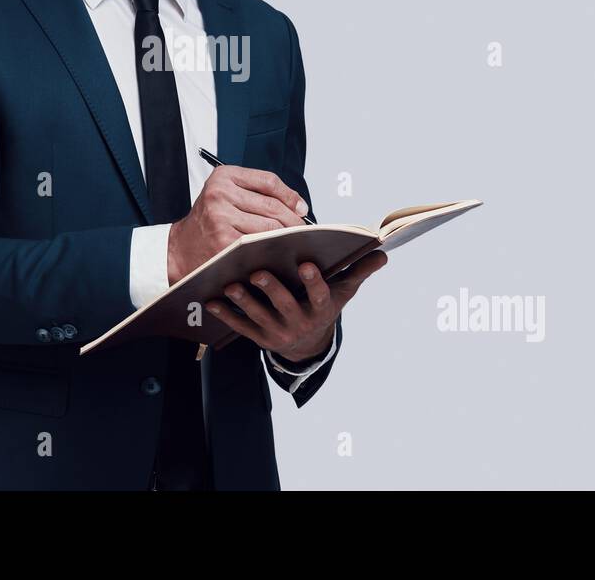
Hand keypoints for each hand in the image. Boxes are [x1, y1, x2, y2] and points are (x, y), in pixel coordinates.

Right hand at [166, 166, 309, 284]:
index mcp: (223, 177)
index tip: (301, 207)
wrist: (181, 248)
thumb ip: (257, 193)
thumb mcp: (226, 195)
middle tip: (301, 229)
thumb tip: (298, 205)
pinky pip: (259, 242)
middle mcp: (219, 193)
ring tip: (291, 239)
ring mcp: (221, 217)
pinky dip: (272, 247)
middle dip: (293, 219)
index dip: (290, 195)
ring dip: (285, 235)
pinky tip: (276, 249)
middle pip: (272, 205)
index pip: (268, 181)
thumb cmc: (209, 221)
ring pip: (269, 226)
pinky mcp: (224, 240)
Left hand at [205, 251, 387, 361]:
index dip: (313, 282)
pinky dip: (226, 315)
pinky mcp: (259, 338)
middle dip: (272, 290)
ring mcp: (278, 332)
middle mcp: (299, 322)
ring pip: (259, 317)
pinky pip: (241, 327)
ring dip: (245, 302)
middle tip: (259, 272)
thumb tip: (383, 252)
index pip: (319, 295)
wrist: (308, 343)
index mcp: (320, 308)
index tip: (306, 264)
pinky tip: (212, 301)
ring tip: (231, 285)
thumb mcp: (343, 291)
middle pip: (285, 306)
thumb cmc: (324, 305)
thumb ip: (360, 270)